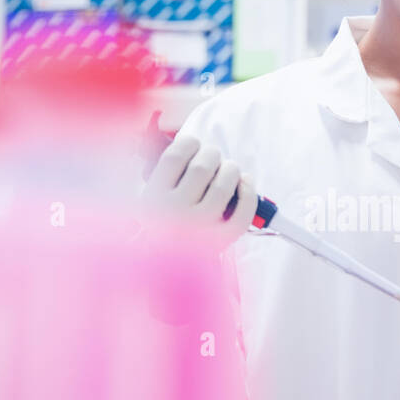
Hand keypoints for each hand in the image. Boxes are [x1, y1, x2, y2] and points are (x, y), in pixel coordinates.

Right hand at [140, 134, 256, 252]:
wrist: (164, 268)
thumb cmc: (161, 228)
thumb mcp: (149, 201)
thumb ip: (163, 173)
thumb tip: (176, 131)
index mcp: (153, 199)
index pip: (174, 155)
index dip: (189, 142)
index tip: (194, 144)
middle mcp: (174, 213)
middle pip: (202, 166)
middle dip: (212, 155)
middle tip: (214, 158)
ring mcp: (199, 228)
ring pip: (224, 185)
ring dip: (231, 169)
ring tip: (230, 170)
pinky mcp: (220, 241)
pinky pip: (243, 213)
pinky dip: (250, 193)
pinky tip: (245, 183)